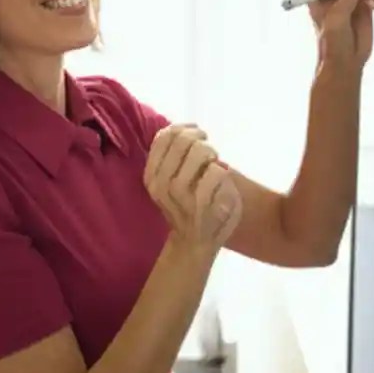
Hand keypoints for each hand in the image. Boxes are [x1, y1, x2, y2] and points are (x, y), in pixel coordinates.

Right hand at [143, 124, 242, 252]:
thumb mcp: (171, 182)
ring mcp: (181, 197)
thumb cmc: (186, 207)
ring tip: (215, 161)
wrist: (193, 244)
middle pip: (181, 141)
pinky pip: (214, 174)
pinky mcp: (201, 207)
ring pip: (197, 153)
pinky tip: (222, 175)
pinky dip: (221, 170)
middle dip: (199, 138)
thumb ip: (174, 157)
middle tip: (209, 149)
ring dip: (211, 152)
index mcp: (151, 177)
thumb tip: (185, 128)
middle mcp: (161, 186)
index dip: (183, 128)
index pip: (162, 138)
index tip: (196, 132)